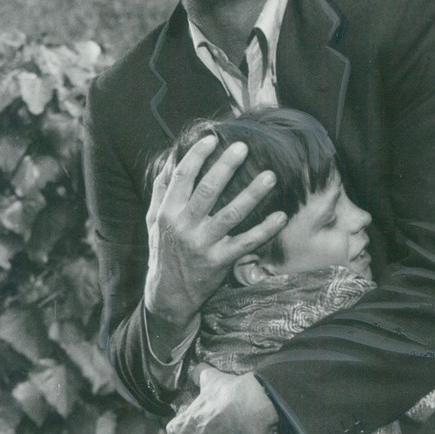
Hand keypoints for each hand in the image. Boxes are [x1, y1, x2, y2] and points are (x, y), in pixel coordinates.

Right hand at [145, 133, 287, 327]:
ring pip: (231, 214)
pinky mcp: (220, 261)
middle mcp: (185, 226)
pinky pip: (246, 242)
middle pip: (208, 190)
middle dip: (226, 166)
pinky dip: (264, 229)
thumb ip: (161, 190)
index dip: (197, 155)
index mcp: (168, 212)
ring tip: (270, 176)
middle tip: (243, 147)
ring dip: (252, 194)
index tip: (212, 139)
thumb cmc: (163, 251)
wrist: (169, 294)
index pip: (183, 176)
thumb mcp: (154, 220)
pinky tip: (280, 216)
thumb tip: (171, 158)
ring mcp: (203, 244)